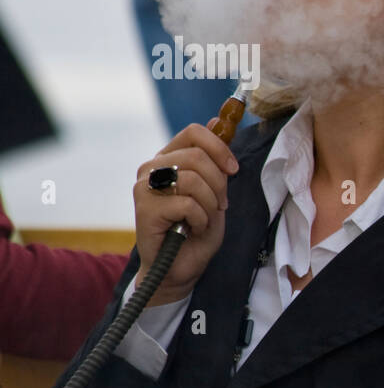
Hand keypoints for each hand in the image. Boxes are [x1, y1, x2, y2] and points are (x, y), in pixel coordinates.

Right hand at [132, 120, 238, 304]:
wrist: (180, 267)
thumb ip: (215, 158)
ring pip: (194, 180)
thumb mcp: (215, 190)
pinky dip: (200, 220)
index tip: (234, 169)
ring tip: (203, 220)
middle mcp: (152, 168)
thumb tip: (216, 119)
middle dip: (219, 184)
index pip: (194, 132)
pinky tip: (191, 230)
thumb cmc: (196, 229)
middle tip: (219, 205)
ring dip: (210, 205)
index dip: (220, 148)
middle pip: (197, 156)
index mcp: (168, 159)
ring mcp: (144, 187)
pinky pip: (188, 204)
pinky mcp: (144, 209)